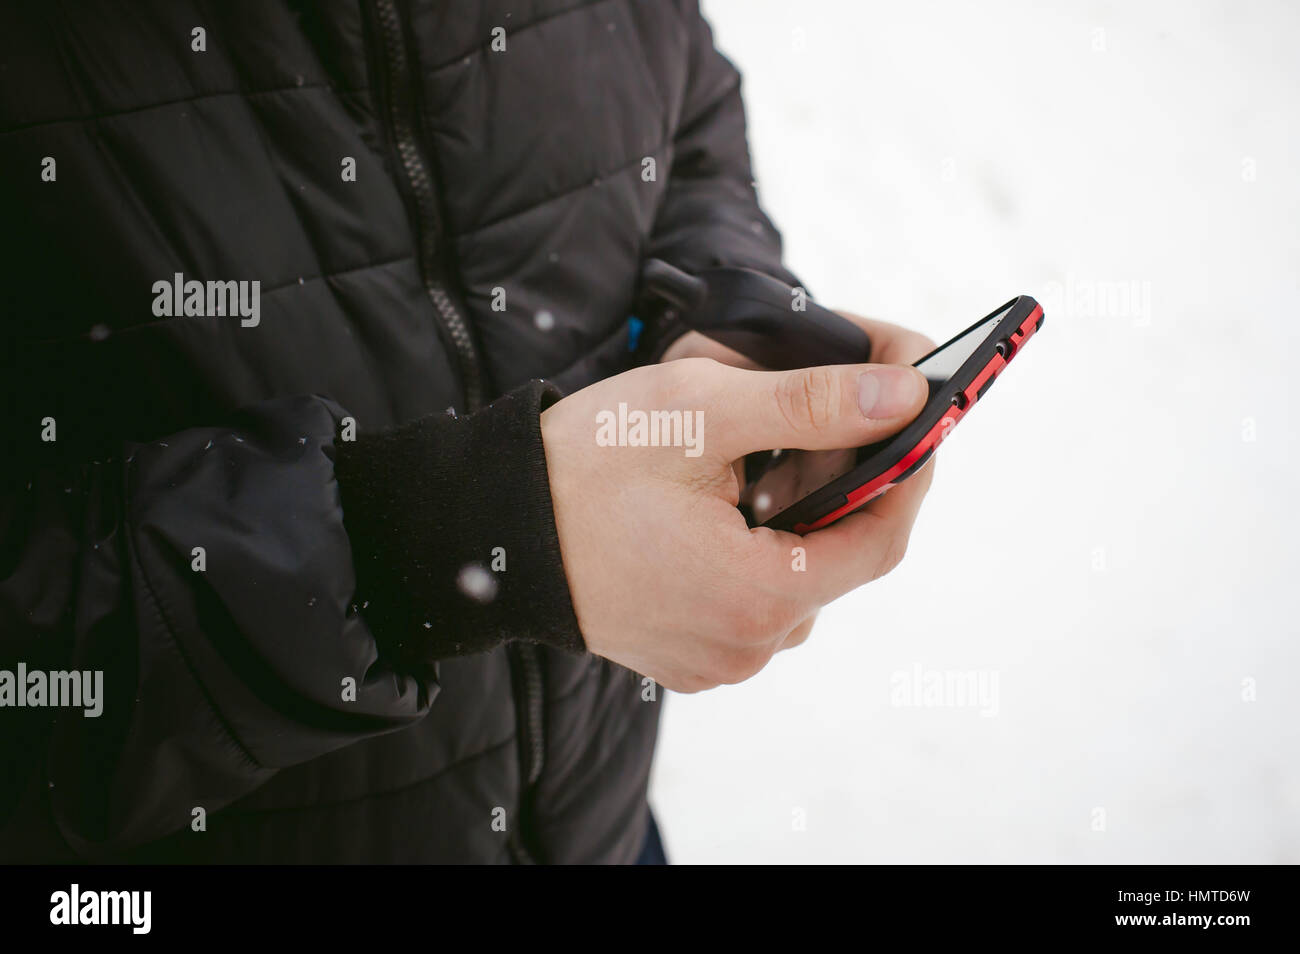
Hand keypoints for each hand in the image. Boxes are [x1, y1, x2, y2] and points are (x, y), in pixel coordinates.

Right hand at [540, 350, 932, 691]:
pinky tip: (726, 501)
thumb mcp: (699, 411)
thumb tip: (902, 392)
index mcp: (757, 596)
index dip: (908, 474)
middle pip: (840, 558)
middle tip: (823, 417)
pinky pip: (756, 600)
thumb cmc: (584, 466)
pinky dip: (762, 547)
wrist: (493, 524)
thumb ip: (811, 402)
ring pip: (800, 579)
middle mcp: (746, 647)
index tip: (916, 421)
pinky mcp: (691, 656)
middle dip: (843, 482)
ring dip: (800, 516)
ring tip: (759, 456)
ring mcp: (717, 660)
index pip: (880, 538)